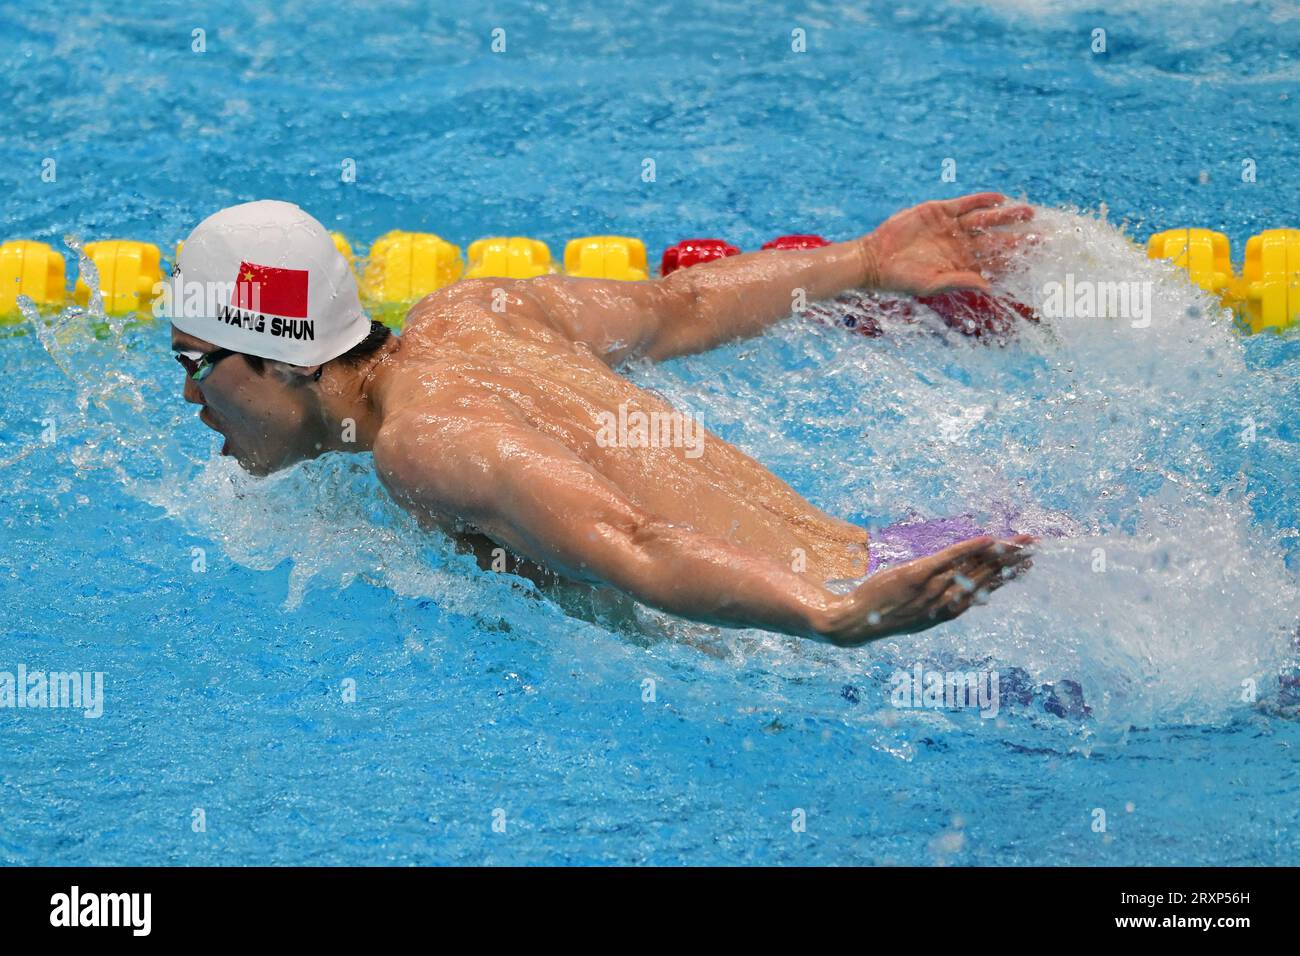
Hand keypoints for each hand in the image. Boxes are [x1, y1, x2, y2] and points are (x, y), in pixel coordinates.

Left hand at [820, 535, 1034, 645]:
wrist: (854, 623)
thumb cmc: (884, 616)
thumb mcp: (919, 614)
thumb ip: (940, 602)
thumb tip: (960, 593)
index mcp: (948, 612)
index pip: (986, 590)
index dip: (1007, 576)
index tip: (1026, 565)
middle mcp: (946, 602)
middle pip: (986, 577)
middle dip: (1011, 561)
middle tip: (1035, 546)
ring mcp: (932, 589)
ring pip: (973, 567)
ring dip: (999, 552)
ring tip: (1021, 542)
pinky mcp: (916, 575)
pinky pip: (948, 559)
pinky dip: (969, 549)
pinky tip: (987, 539)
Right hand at [861, 193, 1033, 296]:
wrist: (874, 260)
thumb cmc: (901, 279)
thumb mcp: (930, 284)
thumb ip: (959, 281)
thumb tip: (988, 284)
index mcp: (962, 265)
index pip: (995, 262)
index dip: (1016, 260)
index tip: (1037, 258)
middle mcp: (960, 245)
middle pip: (997, 240)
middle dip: (1019, 237)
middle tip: (1044, 235)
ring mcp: (951, 227)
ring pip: (986, 219)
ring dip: (1007, 216)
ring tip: (1028, 212)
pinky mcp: (939, 211)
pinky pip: (966, 204)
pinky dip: (982, 200)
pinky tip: (1000, 198)